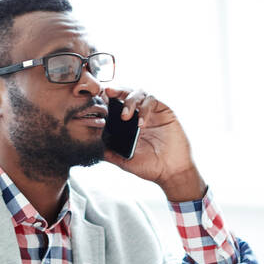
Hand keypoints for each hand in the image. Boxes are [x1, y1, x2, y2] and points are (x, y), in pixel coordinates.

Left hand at [102, 86, 206, 201]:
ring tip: (125, 116)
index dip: (108, 99)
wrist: (171, 172)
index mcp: (129, 124)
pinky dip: (144, 109)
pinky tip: (141, 123)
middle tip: (108, 94)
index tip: (99, 99)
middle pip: (127, 93)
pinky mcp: (165, 112)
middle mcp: (140, 115)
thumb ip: (110, 153)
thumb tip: (92, 147)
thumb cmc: (150, 167)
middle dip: (117, 91)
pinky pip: (152, 101)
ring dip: (130, 101)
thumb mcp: (124, 161)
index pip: (117, 104)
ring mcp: (152, 112)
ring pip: (139, 93)